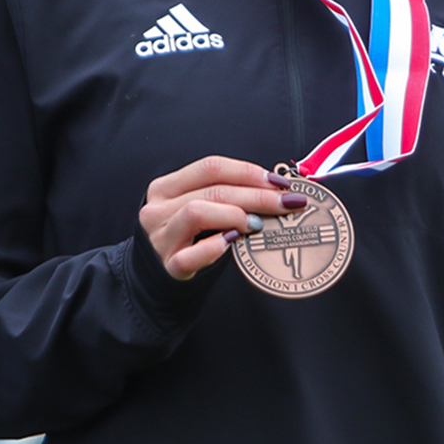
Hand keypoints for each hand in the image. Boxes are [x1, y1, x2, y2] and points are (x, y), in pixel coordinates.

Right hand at [138, 157, 308, 279]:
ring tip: (257, 223)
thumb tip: (275, 189)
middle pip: (213, 190)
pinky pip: (191, 255)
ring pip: (197, 212)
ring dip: (235, 214)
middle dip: (257, 194)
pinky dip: (214, 247)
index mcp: (166, 187)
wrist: (157, 276)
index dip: (248, 171)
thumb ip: (225, 195)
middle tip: (286, 203)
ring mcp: (161, 238)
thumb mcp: (198, 208)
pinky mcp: (169, 266)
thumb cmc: (186, 238)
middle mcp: (158, 209)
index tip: (279, 182)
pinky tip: (232, 243)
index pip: (211, 167)